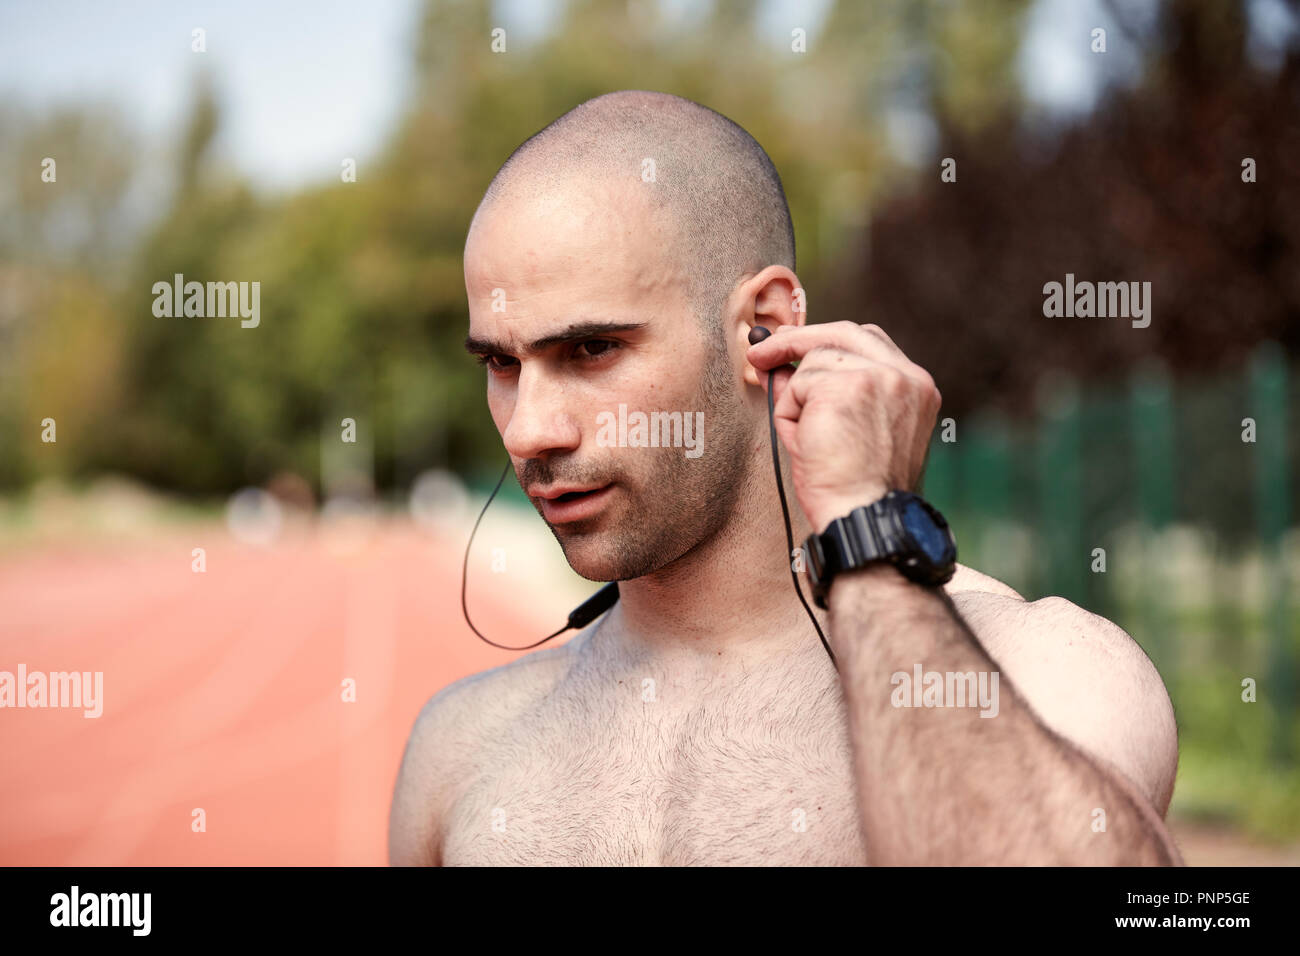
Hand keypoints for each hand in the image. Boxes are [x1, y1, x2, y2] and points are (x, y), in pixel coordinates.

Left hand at [746, 321, 941, 533]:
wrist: (863, 518)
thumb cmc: (854, 490)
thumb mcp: (842, 432)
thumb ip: (818, 393)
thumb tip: (778, 368)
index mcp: (916, 389)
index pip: (869, 343)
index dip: (828, 341)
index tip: (797, 347)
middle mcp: (905, 377)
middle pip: (844, 333)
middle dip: (797, 339)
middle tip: (762, 351)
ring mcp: (879, 377)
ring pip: (814, 362)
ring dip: (797, 399)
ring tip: (808, 441)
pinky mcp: (847, 386)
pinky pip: (798, 384)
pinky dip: (789, 414)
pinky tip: (806, 443)